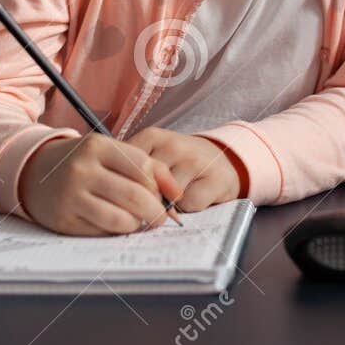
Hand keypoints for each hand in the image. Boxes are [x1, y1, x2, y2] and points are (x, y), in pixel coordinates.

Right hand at [19, 133, 182, 235]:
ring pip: (121, 219)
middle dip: (156, 212)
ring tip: (140, 221)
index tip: (168, 196)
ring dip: (138, 225)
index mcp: (98, 146)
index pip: (143, 167)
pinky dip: (117, 232)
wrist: (34, 172)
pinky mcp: (65, 221)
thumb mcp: (111, 152)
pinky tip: (117, 224)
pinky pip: (103, 233)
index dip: (162, 186)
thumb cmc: (84, 161)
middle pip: (135, 196)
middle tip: (161, 217)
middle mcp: (83, 170)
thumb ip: (148, 166)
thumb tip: (177, 192)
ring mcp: (72, 196)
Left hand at [124, 128, 242, 211]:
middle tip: (159, 196)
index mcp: (152, 137)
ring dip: (170, 205)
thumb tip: (121, 200)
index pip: (125, 168)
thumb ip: (133, 172)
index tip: (136, 189)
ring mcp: (195, 160)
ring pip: (167, 197)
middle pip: (146, 186)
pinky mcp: (215, 179)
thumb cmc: (179, 164)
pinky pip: (190, 204)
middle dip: (149, 199)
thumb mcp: (153, 158)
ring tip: (179, 194)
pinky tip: (196, 196)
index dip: (128, 186)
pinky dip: (190, 208)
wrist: (222, 160)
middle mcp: (173, 145)